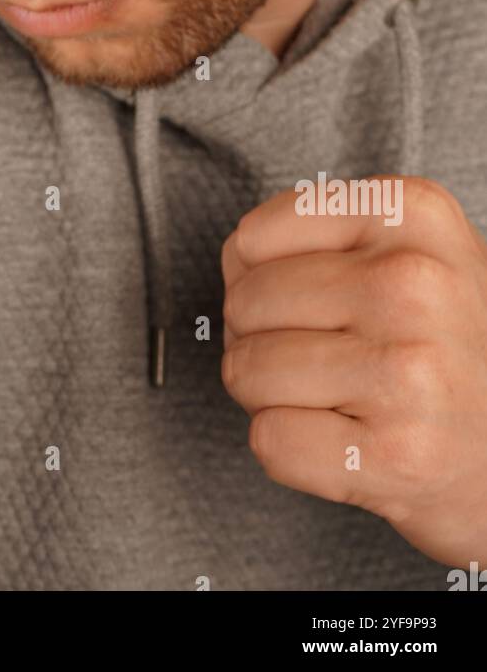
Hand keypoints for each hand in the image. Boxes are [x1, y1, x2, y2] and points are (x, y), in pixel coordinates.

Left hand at [221, 176, 486, 566]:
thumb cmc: (438, 340)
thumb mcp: (402, 248)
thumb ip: (313, 232)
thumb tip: (233, 261)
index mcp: (412, 215)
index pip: (253, 237)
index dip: (256, 276)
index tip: (309, 301)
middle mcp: (414, 285)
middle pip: (244, 304)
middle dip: (257, 337)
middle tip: (320, 356)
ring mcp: (408, 373)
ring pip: (246, 371)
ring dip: (270, 396)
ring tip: (333, 398)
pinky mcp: (397, 457)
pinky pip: (270, 441)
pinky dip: (289, 450)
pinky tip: (342, 441)